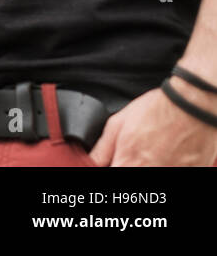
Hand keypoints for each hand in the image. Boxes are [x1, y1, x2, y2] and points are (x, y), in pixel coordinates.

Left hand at [89, 85, 216, 165]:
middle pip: (130, 175)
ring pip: (151, 178)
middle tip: (136, 154)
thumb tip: (92, 161)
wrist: (191, 106)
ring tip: (152, 152)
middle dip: (128, 166)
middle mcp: (149, 173)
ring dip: (149, 166)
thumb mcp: (117, 123)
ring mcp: (170, 174)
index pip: (110, 174)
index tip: (114, 162)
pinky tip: (167, 155)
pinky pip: (173, 174)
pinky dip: (168, 165)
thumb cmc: (157, 110)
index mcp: (128, 163)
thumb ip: (102, 148)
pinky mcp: (190, 173)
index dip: (111, 167)